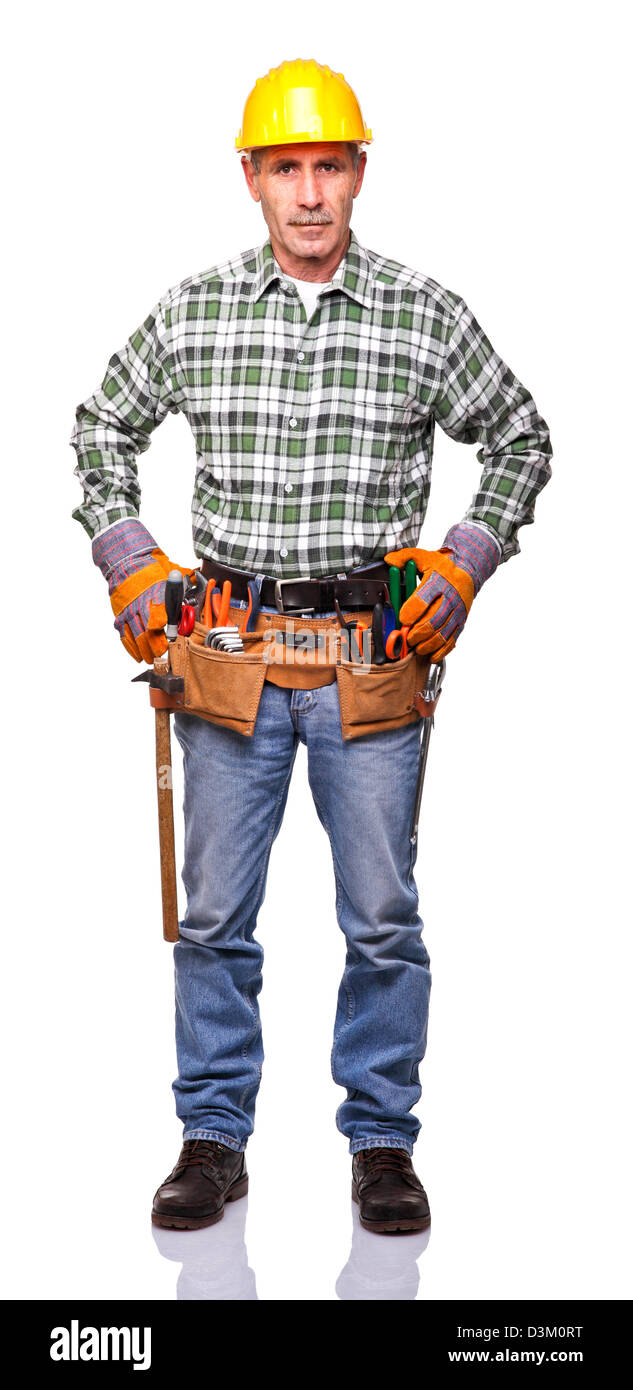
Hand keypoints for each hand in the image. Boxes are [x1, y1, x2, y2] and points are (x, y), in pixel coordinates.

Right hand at [93, 519, 194, 662]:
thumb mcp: (170, 570)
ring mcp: (128, 610)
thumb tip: (200, 580)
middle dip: (154, 646)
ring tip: (150, 659)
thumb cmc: (150, 567)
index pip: (160, 614)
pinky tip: (136, 655)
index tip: (169, 639)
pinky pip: (124, 634)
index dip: (164, 629)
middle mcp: (140, 603)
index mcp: (155, 593)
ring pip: (135, 635)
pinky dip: (130, 646)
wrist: (125, 560)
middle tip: (161, 655)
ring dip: (143, 650)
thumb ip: (184, 580)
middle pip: (147, 630)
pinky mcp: (119, 613)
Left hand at [385, 523, 498, 660]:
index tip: (402, 619)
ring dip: (427, 644)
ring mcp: (457, 612)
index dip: (411, 611)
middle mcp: (450, 598)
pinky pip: (452, 641)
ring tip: (416, 647)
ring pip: (443, 634)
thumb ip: (405, 557)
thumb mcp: (424, 556)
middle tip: (406, 637)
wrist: (468, 570)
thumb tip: (389, 560)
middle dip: (417, 633)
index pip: (423, 599)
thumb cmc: (442, 566)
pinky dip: (441, 651)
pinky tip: (431, 655)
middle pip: (433, 621)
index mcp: (439, 581)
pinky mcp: (461, 622)